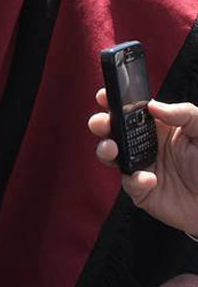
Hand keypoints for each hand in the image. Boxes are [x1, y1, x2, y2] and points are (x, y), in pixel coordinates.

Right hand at [88, 89, 197, 233]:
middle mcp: (146, 145)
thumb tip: (154, 106)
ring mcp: (141, 167)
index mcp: (160, 127)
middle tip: (101, 123)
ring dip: (105, 150)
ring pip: (111, 156)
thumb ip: (184, 113)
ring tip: (112, 148)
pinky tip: (150, 179)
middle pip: (114, 130)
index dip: (114, 101)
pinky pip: (130, 183)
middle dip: (101, 123)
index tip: (103, 95)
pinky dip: (135, 180)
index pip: (132, 110)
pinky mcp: (142, 190)